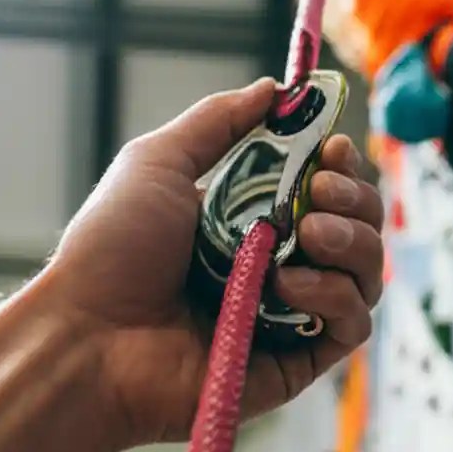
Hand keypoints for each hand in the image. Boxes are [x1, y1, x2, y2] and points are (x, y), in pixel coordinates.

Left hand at [40, 79, 384, 445]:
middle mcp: (278, 265)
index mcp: (252, 220)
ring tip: (311, 233)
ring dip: (353, 241)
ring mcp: (289, 315)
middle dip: (354, 198)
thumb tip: (275, 89)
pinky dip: (335, 295)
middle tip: (318, 190)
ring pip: (366, 274)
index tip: (332, 149)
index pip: (326, 190)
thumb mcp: (158, 161)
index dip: (341, 167)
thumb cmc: (109, 250)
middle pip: (358, 227)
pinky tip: (289, 284)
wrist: (86, 336)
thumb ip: (218, 121)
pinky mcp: (293, 362)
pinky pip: (351, 324)